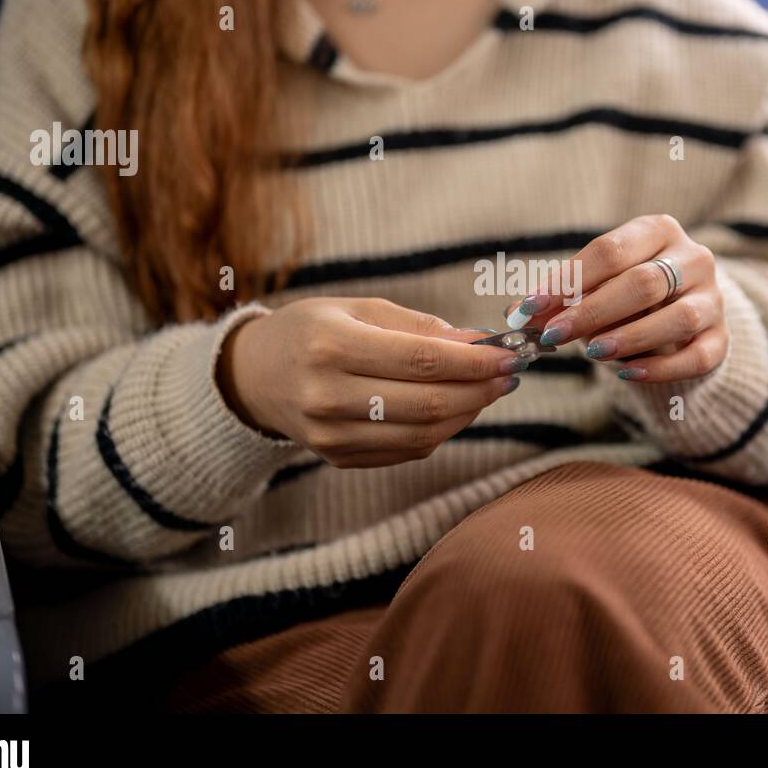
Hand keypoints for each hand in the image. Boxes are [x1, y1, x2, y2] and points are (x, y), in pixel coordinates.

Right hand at [219, 297, 526, 467]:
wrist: (255, 376)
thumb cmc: (314, 330)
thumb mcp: (359, 309)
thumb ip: (420, 326)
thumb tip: (480, 341)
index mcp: (331, 347)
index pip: (421, 360)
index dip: (474, 361)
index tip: (510, 354)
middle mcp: (327, 396)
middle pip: (427, 403)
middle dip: (480, 390)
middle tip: (511, 374)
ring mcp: (331, 435)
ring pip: (424, 433)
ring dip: (468, 413)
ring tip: (489, 390)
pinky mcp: (339, 458)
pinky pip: (408, 450)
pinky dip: (442, 430)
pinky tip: (458, 408)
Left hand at [506, 214, 725, 382]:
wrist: (683, 316)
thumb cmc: (628, 294)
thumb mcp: (597, 285)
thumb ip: (561, 296)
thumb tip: (516, 314)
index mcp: (657, 230)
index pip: (610, 250)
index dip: (568, 280)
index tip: (531, 307)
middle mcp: (693, 258)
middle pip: (643, 283)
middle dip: (592, 311)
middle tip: (554, 335)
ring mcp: (712, 299)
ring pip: (676, 318)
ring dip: (628, 337)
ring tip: (592, 353)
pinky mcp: (722, 339)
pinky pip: (696, 356)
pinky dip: (660, 368)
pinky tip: (626, 372)